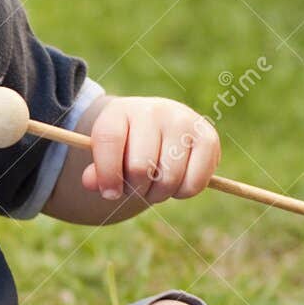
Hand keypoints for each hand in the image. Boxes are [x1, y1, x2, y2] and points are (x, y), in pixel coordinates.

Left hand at [81, 96, 220, 205]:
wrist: (158, 126)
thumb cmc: (127, 147)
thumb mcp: (107, 156)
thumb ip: (97, 172)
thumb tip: (95, 185)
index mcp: (120, 111)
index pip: (108, 140)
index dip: (107, 174)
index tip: (109, 193)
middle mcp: (153, 110)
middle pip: (140, 168)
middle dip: (135, 190)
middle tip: (136, 187)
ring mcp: (184, 120)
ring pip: (168, 179)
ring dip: (158, 194)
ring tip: (155, 185)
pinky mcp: (208, 137)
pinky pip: (194, 183)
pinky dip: (183, 192)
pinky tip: (177, 181)